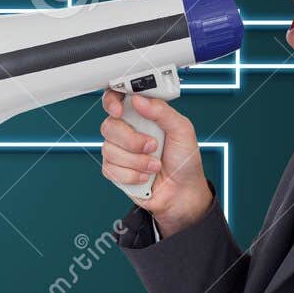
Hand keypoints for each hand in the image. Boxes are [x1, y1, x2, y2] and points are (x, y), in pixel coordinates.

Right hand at [100, 90, 214, 236]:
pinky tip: (145, 176)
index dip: (111, 101)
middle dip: (132, 140)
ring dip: (137, 161)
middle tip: (153, 146)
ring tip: (155, 165)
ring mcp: (119, 151)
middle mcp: (127, 131)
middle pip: (109, 126)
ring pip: (109, 150)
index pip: (116, 99)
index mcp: (142, 115)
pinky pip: (110, 169)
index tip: (118, 110)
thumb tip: (139, 99)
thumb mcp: (182, 130)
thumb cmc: (184, 160)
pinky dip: (131, 175)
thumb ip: (162, 111)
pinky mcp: (115, 171)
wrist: (183, 192)